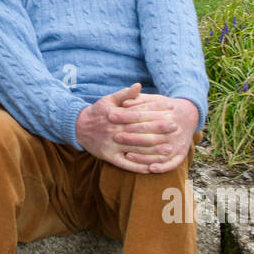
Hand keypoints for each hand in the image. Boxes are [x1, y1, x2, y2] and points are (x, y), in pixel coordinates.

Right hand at [75, 84, 195, 172]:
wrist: (78, 127)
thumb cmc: (97, 112)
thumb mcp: (108, 100)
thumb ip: (125, 94)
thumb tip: (139, 85)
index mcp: (116, 117)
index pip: (139, 117)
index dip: (156, 116)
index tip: (170, 115)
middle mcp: (114, 132)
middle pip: (140, 133)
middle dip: (159, 132)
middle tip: (175, 130)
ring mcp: (112, 146)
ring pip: (135, 150)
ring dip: (153, 151)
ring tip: (169, 150)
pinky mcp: (108, 157)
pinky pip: (125, 165)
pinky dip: (138, 167)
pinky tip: (152, 168)